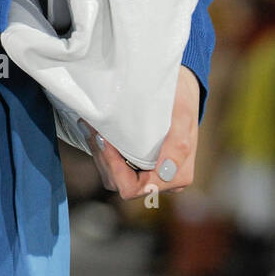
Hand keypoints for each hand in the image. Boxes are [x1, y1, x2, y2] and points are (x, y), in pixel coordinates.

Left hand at [80, 65, 199, 199]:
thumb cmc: (182, 99)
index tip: (105, 140)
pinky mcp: (138, 163)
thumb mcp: (182, 115)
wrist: (181, 88)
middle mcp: (162, 180)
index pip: (133, 187)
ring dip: (100, 153)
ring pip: (113, 177)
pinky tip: (96, 130)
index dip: (115, 168)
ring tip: (92, 127)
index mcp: (175, 177)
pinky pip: (114, 166)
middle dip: (103, 158)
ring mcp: (149, 173)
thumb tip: (166, 171)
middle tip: (92, 129)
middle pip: (119, 183)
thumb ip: (178, 143)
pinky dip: (103, 150)